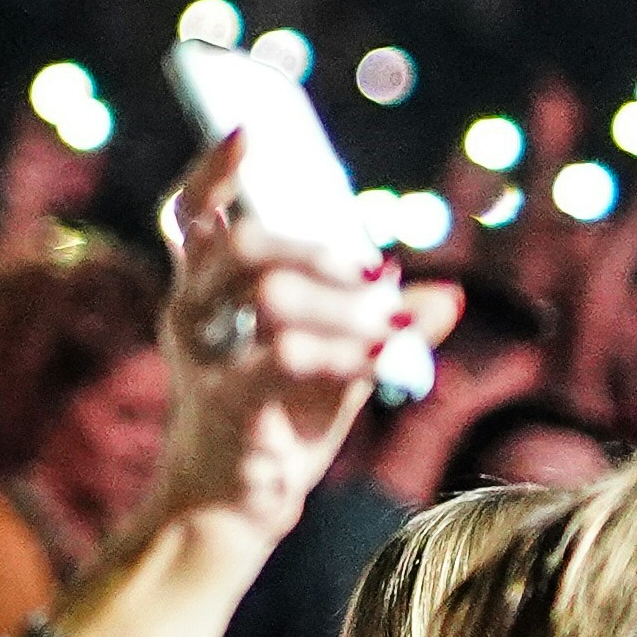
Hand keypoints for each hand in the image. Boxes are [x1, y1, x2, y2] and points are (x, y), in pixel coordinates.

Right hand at [146, 130, 407, 544]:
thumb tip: (444, 294)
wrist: (232, 505)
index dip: (214, 171)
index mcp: (207, 290)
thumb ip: (382, 325)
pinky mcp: (225, 403)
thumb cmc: (276, 421)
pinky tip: (388, 361)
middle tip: (375, 271)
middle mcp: (193, 314)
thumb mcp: (335, 363)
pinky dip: (348, 354)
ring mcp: (202, 358)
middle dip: (316, 249)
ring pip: (269, 298)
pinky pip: (288, 359)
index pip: (193, 214)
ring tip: (390, 327)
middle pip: (241, 245)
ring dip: (343, 306)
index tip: (248, 131)